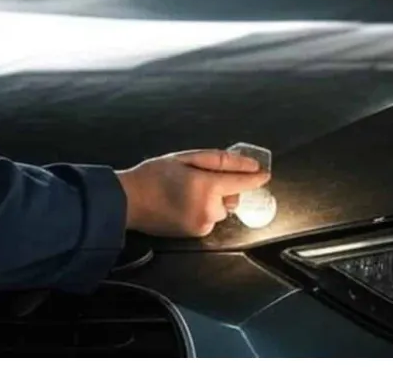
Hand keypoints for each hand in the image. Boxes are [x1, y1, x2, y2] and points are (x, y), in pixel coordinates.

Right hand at [115, 149, 270, 237]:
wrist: (127, 201)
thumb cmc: (153, 175)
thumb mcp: (185, 158)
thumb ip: (219, 161)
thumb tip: (248, 166)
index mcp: (207, 187)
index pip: (242, 182)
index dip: (254, 177)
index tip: (264, 173)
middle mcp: (208, 209)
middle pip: (231, 197)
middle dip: (222, 187)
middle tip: (198, 178)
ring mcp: (202, 224)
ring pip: (220, 210)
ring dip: (212, 200)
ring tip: (186, 192)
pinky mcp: (195, 234)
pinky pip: (208, 219)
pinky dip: (202, 211)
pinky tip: (182, 204)